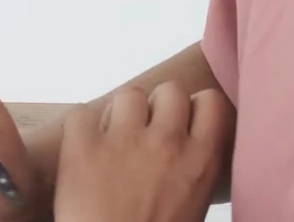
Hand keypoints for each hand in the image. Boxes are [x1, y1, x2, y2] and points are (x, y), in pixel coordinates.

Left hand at [52, 83, 230, 221]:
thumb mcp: (194, 204)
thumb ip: (193, 167)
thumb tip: (188, 146)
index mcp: (201, 160)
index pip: (211, 103)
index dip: (195, 108)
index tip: (184, 121)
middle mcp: (166, 141)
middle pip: (169, 91)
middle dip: (158, 106)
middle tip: (147, 131)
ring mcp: (123, 140)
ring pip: (129, 93)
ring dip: (122, 112)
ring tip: (115, 138)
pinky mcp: (82, 145)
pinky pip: (82, 111)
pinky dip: (83, 125)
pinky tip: (86, 146)